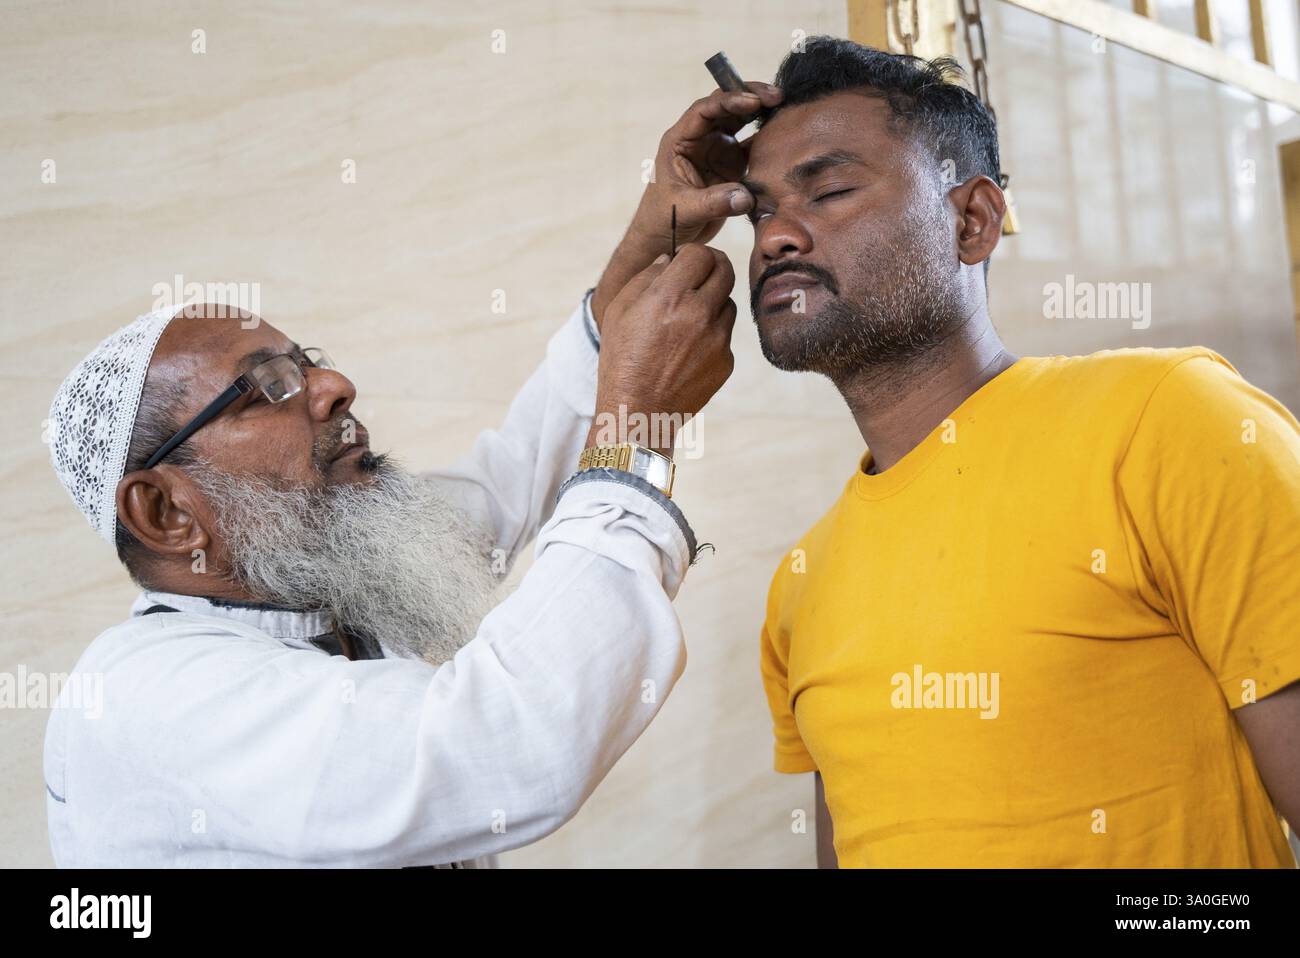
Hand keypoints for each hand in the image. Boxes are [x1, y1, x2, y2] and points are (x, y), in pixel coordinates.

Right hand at [587, 244, 737, 456]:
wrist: (638, 412)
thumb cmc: (621, 360)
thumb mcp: (619, 311)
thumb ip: (646, 277)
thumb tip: (670, 259)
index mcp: (669, 296)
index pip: (701, 254)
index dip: (694, 255)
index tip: (688, 261)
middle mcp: (698, 313)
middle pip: (725, 271)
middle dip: (713, 268)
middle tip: (700, 277)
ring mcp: (717, 339)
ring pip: (728, 304)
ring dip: (713, 304)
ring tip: (687, 322)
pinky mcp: (726, 361)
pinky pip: (725, 336)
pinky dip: (712, 336)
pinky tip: (688, 351)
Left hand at [591, 81, 781, 328]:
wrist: (668, 239)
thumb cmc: (665, 221)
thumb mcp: (685, 210)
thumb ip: (713, 203)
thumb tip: (745, 197)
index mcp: (680, 140)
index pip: (704, 110)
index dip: (729, 101)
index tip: (753, 102)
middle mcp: (699, 139)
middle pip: (725, 106)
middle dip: (750, 96)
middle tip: (777, 95)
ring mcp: (716, 150)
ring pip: (740, 120)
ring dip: (761, 111)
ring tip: (786, 105)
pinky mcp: (730, 164)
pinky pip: (751, 144)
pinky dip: (767, 138)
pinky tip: (785, 132)